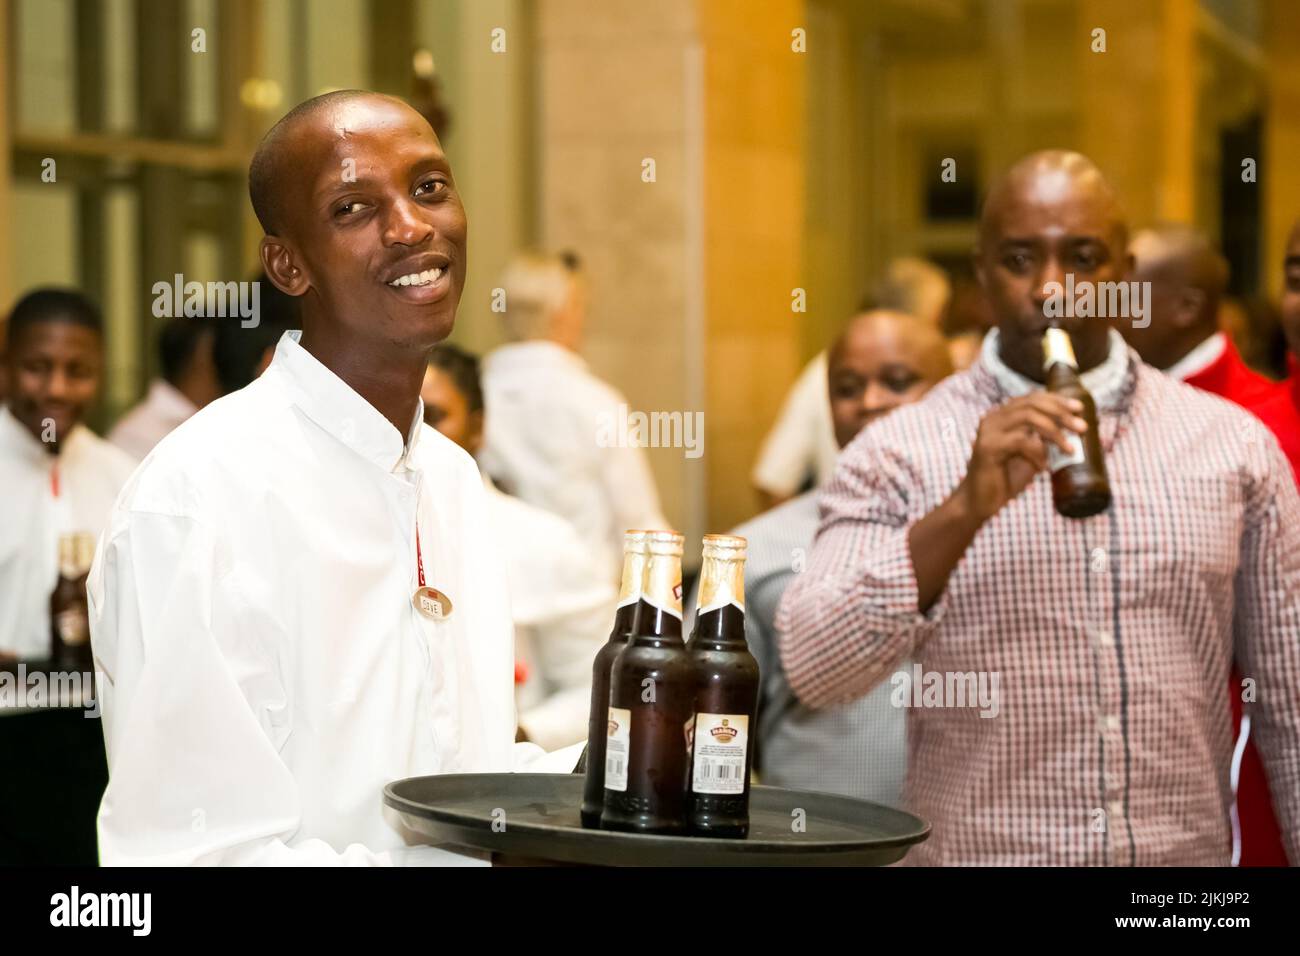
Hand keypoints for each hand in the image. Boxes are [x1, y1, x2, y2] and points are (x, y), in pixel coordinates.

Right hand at [955, 393, 1086, 523]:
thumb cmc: (1004, 479)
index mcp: (1002, 416)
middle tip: (1082, 427)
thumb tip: (1072, 431)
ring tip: (1070, 448)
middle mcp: (993, 419)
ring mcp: (989, 431)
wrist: (979, 502)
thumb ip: (1044, 440)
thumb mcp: (1030, 454)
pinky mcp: (988, 447)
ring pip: (1028, 417)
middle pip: (1032, 403)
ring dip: (1055, 431)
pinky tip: (1044, 467)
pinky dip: (1038, 453)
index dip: (1057, 400)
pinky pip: (1021, 441)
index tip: (1079, 409)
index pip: (1032, 398)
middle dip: (1061, 413)